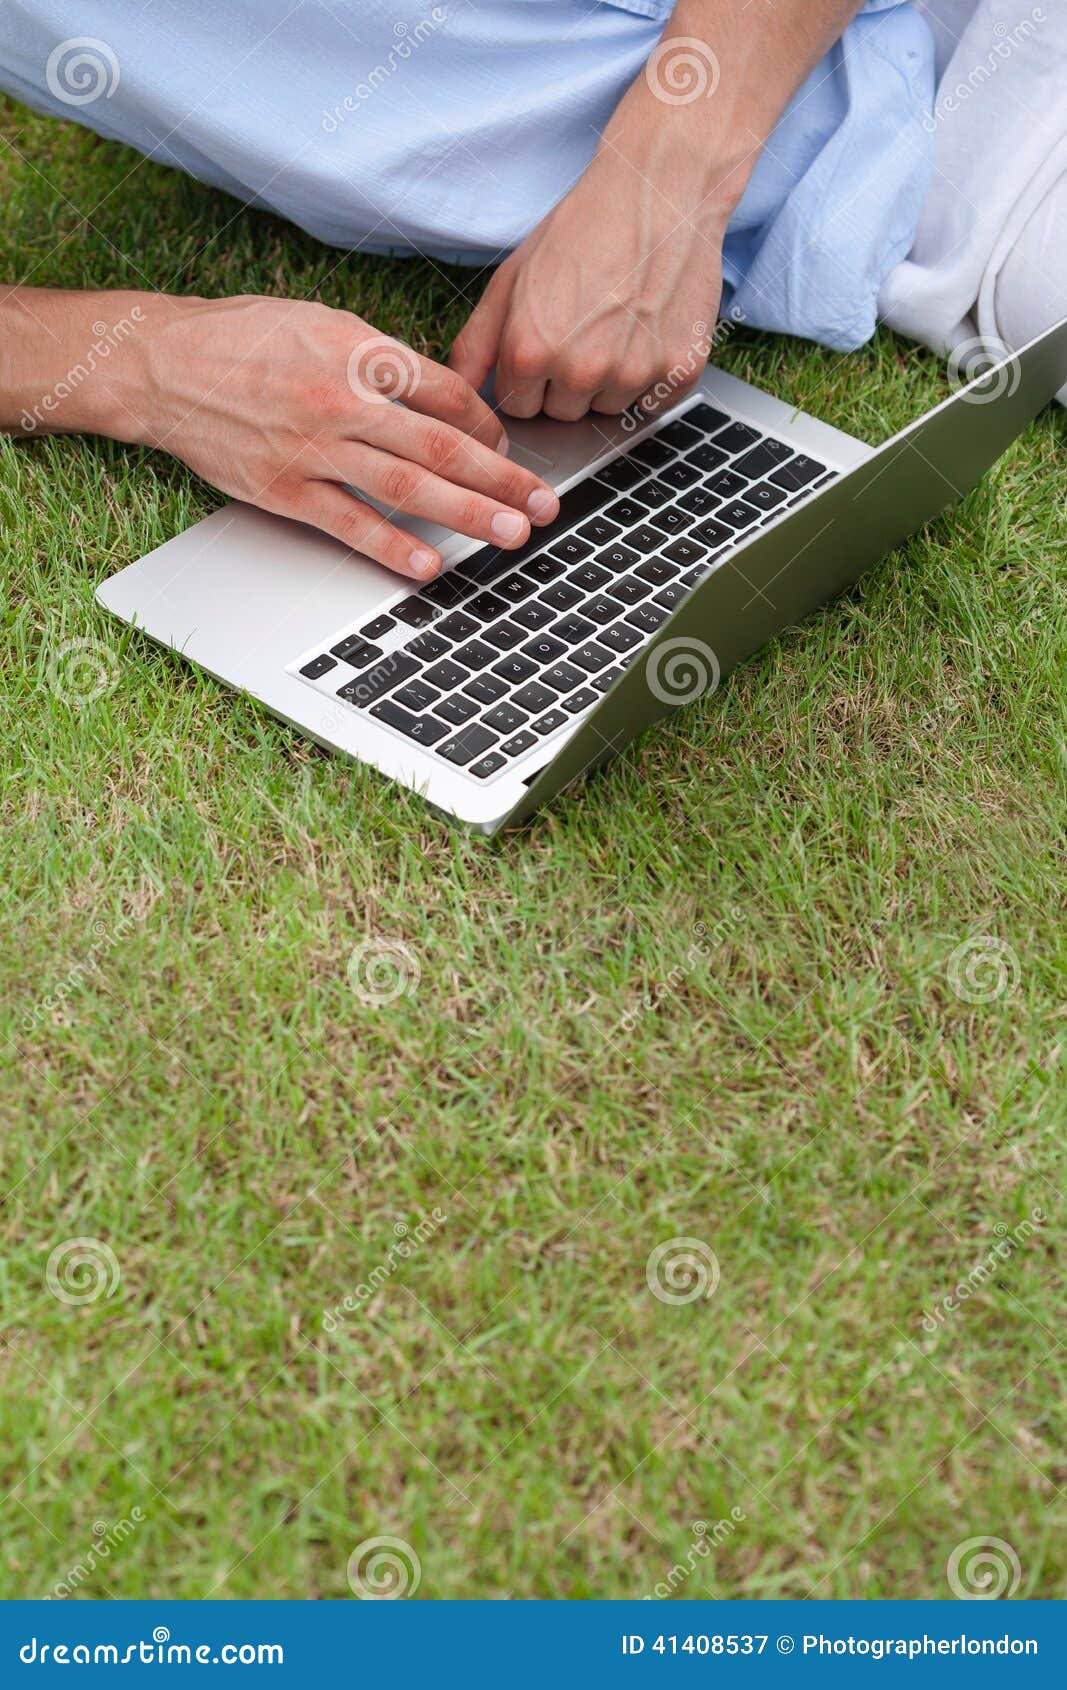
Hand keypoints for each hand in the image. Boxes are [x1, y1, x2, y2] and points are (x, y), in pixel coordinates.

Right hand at [123, 295, 559, 578]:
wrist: (164, 363)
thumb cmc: (244, 338)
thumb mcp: (322, 322)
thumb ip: (381, 359)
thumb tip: (439, 395)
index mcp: (360, 350)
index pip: (448, 393)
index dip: (490, 426)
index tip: (510, 450)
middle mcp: (343, 398)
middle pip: (444, 444)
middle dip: (503, 478)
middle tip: (544, 504)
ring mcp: (314, 447)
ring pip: (408, 485)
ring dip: (467, 514)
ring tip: (511, 534)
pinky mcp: (284, 487)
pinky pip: (349, 523)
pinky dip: (392, 545)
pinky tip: (428, 564)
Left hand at [450, 149, 725, 421]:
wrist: (659, 189)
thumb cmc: (583, 227)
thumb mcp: (513, 277)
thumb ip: (477, 342)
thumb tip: (462, 391)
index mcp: (531, 352)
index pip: (520, 407)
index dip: (530, 375)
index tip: (548, 339)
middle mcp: (581, 371)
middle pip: (564, 413)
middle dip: (568, 380)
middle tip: (587, 324)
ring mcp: (634, 374)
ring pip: (608, 410)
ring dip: (610, 380)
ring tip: (620, 322)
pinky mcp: (679, 372)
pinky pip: (652, 401)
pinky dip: (652, 373)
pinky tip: (649, 328)